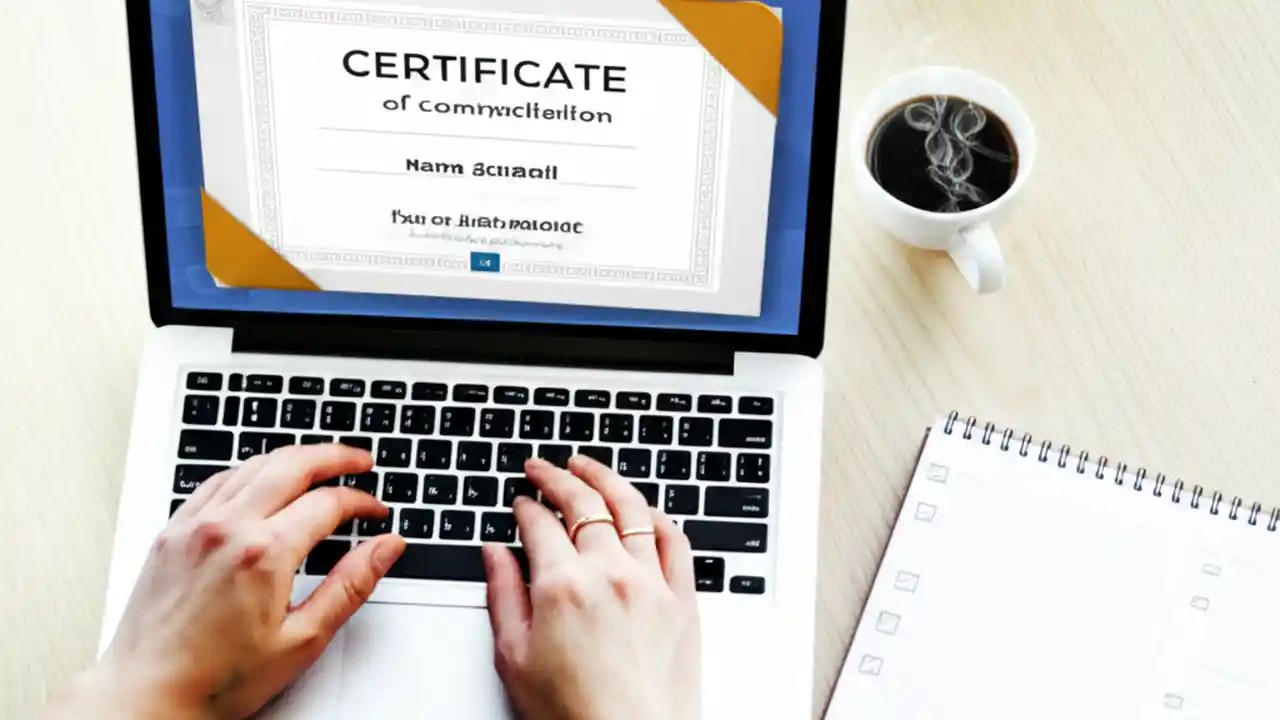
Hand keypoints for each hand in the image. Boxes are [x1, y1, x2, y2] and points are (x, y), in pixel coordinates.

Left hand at [49, 445, 405, 719]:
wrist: (147, 698)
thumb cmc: (216, 681)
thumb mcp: (302, 639)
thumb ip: (351, 585)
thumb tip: (386, 548)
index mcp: (264, 554)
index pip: (328, 503)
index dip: (361, 502)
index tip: (375, 513)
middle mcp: (226, 529)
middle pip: (293, 464)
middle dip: (335, 457)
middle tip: (360, 462)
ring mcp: (194, 526)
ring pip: (254, 464)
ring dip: (293, 459)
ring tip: (319, 465)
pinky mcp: (171, 533)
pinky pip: (216, 482)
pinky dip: (249, 471)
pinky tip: (262, 480)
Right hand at [484, 456, 700, 719]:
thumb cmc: (573, 714)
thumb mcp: (513, 658)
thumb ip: (502, 595)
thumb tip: (494, 552)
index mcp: (562, 586)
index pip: (539, 523)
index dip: (525, 505)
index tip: (520, 501)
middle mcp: (609, 573)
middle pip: (583, 503)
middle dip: (558, 477)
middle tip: (544, 468)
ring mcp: (651, 582)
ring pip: (631, 508)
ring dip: (605, 479)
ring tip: (588, 466)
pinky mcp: (682, 599)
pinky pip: (674, 539)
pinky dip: (656, 516)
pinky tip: (643, 509)